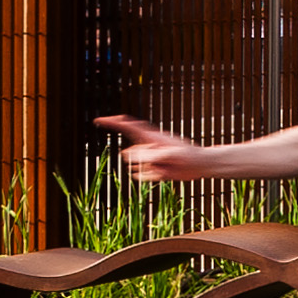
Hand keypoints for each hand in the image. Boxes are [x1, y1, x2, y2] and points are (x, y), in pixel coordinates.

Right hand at [100, 114, 220, 181]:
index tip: (97, 120)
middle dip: (142, 158)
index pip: (128, 126)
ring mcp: (149, 158)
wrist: (200, 166)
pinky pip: (141, 176)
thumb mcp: (168, 153)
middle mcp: (147, 146)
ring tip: (167, 166)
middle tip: (164, 160)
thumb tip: (126, 155)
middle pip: (131, 152)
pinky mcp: (152, 169)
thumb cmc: (187, 155)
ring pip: (135, 166)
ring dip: (148, 169)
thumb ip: (148, 154)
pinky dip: (150, 177)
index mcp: (151, 136)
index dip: (112, 122)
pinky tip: (164, 174)